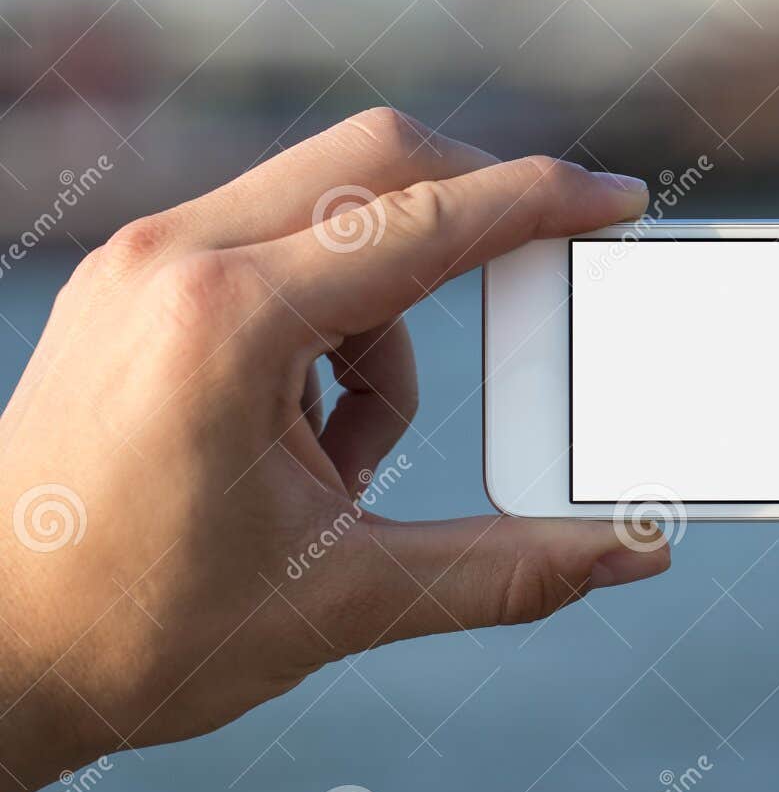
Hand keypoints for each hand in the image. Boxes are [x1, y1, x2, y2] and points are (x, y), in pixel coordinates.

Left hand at [0, 108, 669, 791]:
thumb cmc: (138, 630)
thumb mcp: (345, 599)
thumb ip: (507, 569)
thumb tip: (632, 557)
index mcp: (230, 322)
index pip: (427, 221)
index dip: (540, 202)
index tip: (616, 198)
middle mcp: (176, 260)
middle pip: (376, 161)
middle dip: (478, 206)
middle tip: (543, 267)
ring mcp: (143, 262)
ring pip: (327, 211)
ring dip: (388, 314)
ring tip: (348, 460)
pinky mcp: (133, 283)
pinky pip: (272, 248)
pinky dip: (327, 320)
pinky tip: (298, 434)